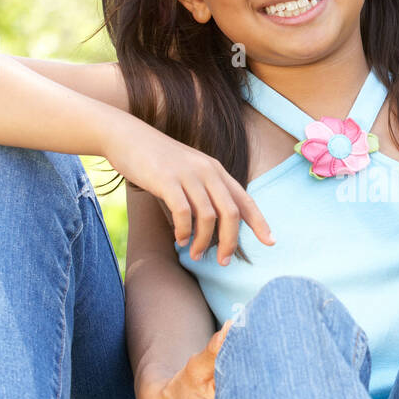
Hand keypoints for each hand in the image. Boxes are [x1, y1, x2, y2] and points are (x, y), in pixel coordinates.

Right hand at [104, 112, 273, 262]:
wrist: (128, 137)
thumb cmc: (158, 160)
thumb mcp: (189, 171)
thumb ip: (204, 191)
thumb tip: (214, 224)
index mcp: (216, 171)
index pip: (245, 200)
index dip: (260, 222)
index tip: (271, 242)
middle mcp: (208, 171)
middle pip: (231, 213)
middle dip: (230, 242)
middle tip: (222, 262)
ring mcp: (188, 175)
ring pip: (208, 216)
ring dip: (203, 241)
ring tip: (194, 254)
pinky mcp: (167, 180)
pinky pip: (183, 212)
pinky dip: (184, 231)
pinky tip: (179, 240)